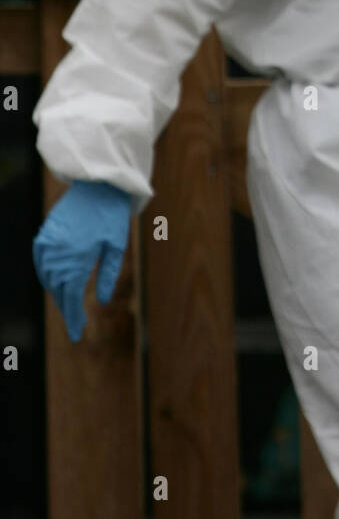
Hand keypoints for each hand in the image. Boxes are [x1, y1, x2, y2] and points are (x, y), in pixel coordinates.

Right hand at [32, 180, 131, 341]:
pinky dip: (48, 276)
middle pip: (59, 290)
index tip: (77, 334)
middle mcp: (59, 253)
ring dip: (57, 293)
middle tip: (76, 322)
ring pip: (48, 278)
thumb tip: (100, 301)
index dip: (73, 317)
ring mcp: (49, 243)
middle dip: (66, 308)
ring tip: (68, 305)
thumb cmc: (111, 215)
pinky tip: (56, 282)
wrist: (98, 185)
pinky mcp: (45, 234)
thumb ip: (108, 274)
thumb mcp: (116, 246)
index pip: (71, 297)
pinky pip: (42, 262)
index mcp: (78, 258)